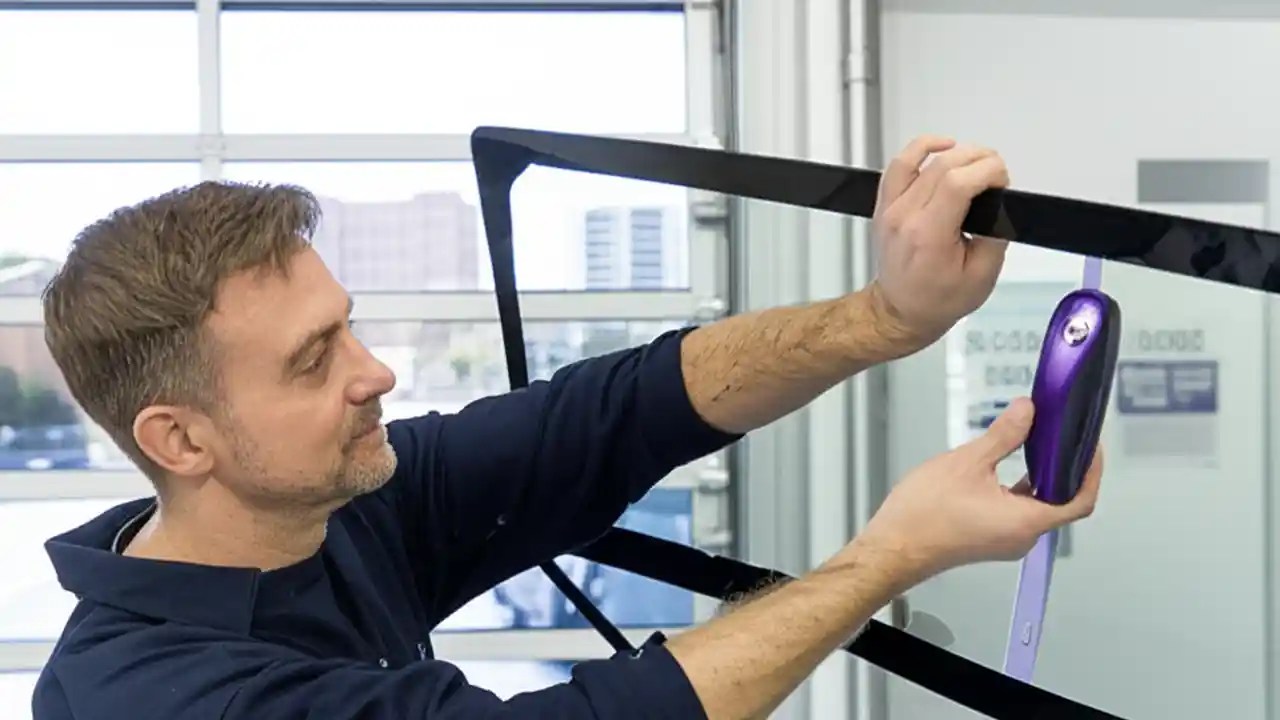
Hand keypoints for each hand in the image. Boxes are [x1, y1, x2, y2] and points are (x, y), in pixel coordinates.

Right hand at [857, 397, 1101, 584]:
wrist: (892, 547)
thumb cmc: (923, 516)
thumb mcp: (967, 462)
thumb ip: (1004, 435)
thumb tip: (1027, 412)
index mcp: (1025, 522)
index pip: (1080, 500)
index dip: (1092, 471)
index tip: (1090, 446)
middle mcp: (1022, 537)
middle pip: (1062, 502)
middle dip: (1065, 466)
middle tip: (1060, 434)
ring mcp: (1006, 540)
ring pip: (1038, 506)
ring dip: (1040, 476)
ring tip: (1034, 442)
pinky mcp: (991, 539)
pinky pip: (1018, 512)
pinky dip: (1021, 488)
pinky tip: (1006, 465)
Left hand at [868, 135, 1010, 352]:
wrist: (901, 311)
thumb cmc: (936, 300)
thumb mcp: (983, 275)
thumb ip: (996, 233)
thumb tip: (1000, 201)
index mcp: (928, 236)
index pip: (958, 183)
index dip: (988, 171)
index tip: (1002, 181)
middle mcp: (904, 218)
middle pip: (943, 166)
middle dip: (979, 159)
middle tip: (996, 173)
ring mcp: (890, 209)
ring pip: (917, 159)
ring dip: (953, 151)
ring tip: (975, 159)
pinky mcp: (885, 205)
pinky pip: (898, 166)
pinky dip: (919, 149)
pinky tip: (941, 147)